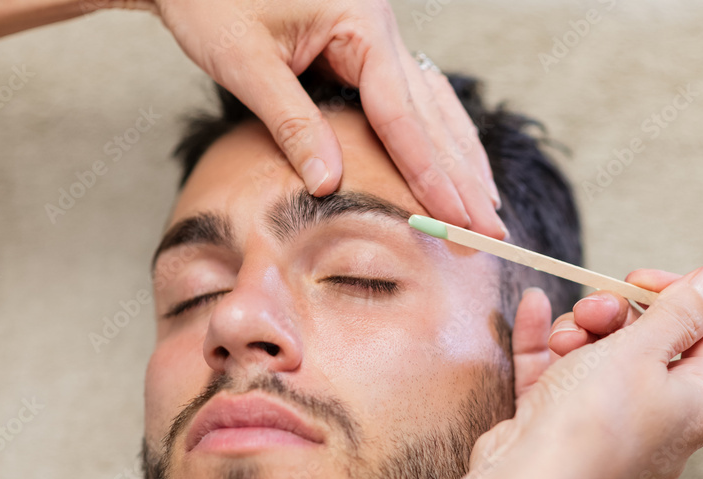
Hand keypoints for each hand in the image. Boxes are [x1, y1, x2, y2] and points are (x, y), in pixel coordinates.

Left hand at [150, 0, 505, 237]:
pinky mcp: (363, 47)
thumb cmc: (212, 1)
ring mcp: (375, 35)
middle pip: (431, 115)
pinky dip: (434, 136)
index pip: (402, 116)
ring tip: (486, 206)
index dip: (430, 175)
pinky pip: (411, 98)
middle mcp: (379, 27)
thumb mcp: (246, 64)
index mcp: (359, 23)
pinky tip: (453, 163)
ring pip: (432, 106)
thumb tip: (329, 184)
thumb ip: (291, 123)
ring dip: (460, 159)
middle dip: (462, 178)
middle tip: (490, 232)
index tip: (456, 220)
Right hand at [472, 267, 702, 478]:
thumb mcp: (642, 350)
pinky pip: (560, 376)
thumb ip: (681, 312)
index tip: (645, 284)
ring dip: (581, 331)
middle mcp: (662, 423)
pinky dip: (547, 343)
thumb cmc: (592, 424)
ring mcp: (610, 430)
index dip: (686, 302)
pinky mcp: (563, 431)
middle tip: (598, 306)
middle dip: (620, 315)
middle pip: (654, 346)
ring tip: (563, 335)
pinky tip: (534, 309)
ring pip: (603, 360)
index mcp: (699, 406)